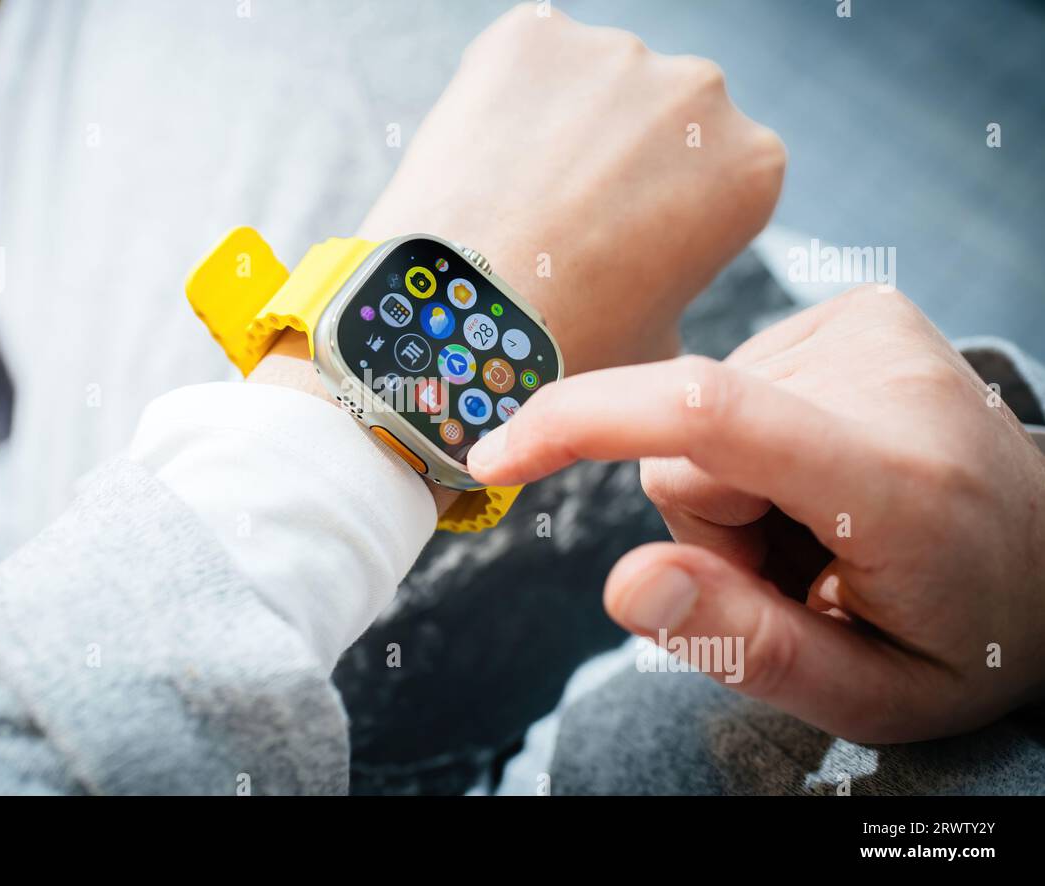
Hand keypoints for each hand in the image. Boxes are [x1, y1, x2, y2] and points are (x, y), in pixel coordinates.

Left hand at [359, 4, 785, 372]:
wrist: (460, 323)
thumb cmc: (564, 351)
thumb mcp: (664, 341)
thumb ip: (682, 282)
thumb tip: (657, 285)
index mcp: (754, 164)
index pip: (721, 167)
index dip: (669, 208)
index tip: (625, 244)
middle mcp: (701, 91)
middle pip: (662, 116)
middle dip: (622, 159)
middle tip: (563, 224)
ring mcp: (615, 53)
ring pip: (591, 86)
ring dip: (563, 128)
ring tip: (514, 202)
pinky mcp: (532, 35)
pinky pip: (522, 62)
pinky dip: (503, 102)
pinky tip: (483, 163)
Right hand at [469, 285, 1044, 742]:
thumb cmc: (959, 635)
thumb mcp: (866, 693)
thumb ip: (744, 645)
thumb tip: (624, 585)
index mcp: (895, 485)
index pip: (707, 416)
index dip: (581, 422)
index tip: (497, 457)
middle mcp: (889, 379)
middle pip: (683, 452)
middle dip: (701, 525)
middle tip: (790, 570)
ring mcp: (876, 328)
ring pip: (695, 418)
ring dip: (732, 488)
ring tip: (818, 526)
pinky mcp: (859, 309)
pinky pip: (729, 381)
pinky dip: (753, 442)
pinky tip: (822, 474)